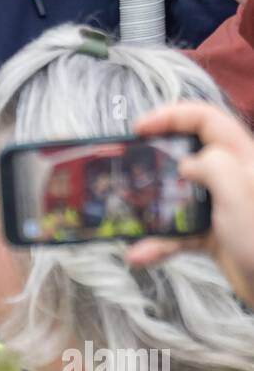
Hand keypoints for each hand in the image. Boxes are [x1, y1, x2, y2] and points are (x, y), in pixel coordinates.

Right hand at [126, 102, 253, 308]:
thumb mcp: (239, 196)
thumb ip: (213, 167)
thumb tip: (186, 163)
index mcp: (243, 158)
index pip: (207, 120)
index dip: (173, 116)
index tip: (140, 128)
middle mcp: (232, 177)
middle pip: (187, 154)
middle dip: (155, 161)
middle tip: (129, 168)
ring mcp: (222, 206)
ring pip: (178, 196)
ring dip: (152, 211)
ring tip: (129, 219)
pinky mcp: (214, 234)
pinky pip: (179, 231)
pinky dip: (159, 243)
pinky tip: (141, 254)